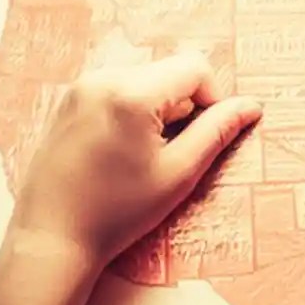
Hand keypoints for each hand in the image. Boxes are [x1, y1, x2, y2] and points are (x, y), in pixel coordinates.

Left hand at [8, 52, 262, 270]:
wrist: (52, 237)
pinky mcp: (68, 101)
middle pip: (169, 71)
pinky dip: (133, 110)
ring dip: (159, 108)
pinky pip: (117, 89)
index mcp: (131, 93)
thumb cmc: (117, 211)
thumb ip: (218, 132)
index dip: (213, 99)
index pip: (195, 67)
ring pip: (145, 79)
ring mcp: (80, 87)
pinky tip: (122, 150)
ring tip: (145, 153)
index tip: (204, 137)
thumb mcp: (179, 173)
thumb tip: (252, 105)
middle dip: (183, 105)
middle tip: (173, 151)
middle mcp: (102, 78)